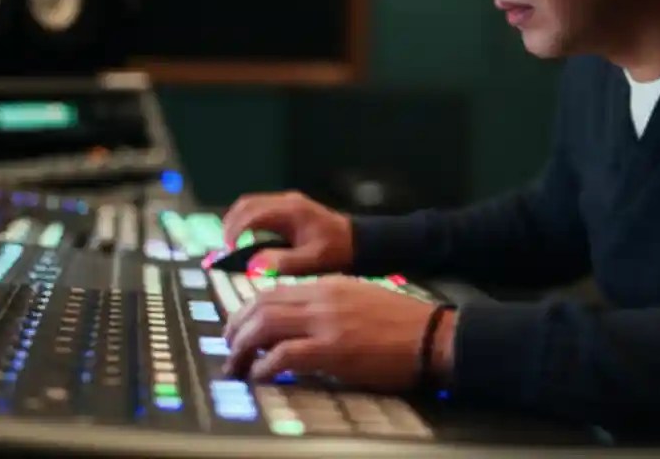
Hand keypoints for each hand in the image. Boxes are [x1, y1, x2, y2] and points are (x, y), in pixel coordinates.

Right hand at [221, 191, 353, 274]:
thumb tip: (254, 265)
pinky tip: (247, 240)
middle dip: (231, 225)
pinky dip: (247, 222)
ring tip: (233, 246)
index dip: (235, 231)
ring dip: (237, 222)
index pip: (251, 213)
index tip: (230, 251)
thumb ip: (283, 263)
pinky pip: (259, 209)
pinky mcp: (288, 208)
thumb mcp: (312, 261)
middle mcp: (287, 201)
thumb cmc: (338, 252)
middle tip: (226, 249)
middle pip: (246, 204)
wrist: (357, 242)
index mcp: (291, 211)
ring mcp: (287, 203)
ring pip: (250, 204)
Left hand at [222, 276, 455, 391]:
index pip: (272, 291)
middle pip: (260, 305)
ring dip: (242, 347)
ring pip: (264, 325)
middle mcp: (321, 298)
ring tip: (236, 366)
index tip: (238, 329)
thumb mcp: (358, 300)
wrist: (431, 335)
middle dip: (235, 328)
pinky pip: (284, 354)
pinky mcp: (332, 349)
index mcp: (327, 284)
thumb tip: (297, 326)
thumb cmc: (400, 324)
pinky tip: (260, 375)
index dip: (247, 311)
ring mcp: (326, 322)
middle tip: (228, 349)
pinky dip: (264, 365)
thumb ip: (327, 306)